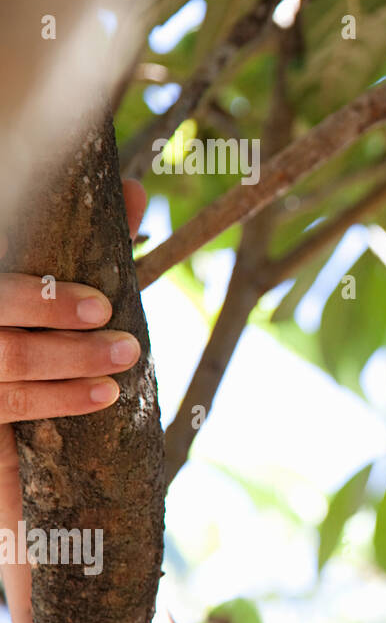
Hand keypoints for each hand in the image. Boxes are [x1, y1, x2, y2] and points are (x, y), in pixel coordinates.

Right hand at [0, 177, 146, 622]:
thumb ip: (84, 236)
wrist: (0, 392)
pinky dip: (35, 431)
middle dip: (64, 353)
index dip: (41, 301)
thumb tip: (135, 191)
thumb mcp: (40, 284)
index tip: (104, 307)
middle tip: (128, 351)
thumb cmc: (21, 321)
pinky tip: (72, 424)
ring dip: (55, 395)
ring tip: (110, 389)